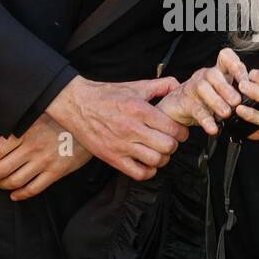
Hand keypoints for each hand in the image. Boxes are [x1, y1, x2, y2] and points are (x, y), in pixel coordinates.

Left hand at [0, 112, 93, 201]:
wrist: (91, 122)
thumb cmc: (62, 116)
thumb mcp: (37, 113)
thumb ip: (19, 124)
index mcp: (24, 132)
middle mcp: (31, 149)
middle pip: (0, 169)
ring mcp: (44, 162)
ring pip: (14, 180)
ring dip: (0, 185)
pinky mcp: (56, 172)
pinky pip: (34, 188)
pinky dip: (21, 194)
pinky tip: (14, 195)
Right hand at [45, 74, 188, 181]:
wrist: (76, 104)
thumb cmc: (105, 96)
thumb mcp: (134, 86)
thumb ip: (160, 85)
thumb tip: (177, 87)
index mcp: (139, 109)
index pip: (172, 128)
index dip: (182, 132)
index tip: (180, 132)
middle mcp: (131, 128)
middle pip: (167, 146)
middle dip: (173, 145)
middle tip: (170, 141)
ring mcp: (121, 145)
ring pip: (156, 160)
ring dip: (163, 158)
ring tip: (159, 152)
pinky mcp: (112, 158)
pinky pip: (139, 173)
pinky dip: (149, 171)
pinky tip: (148, 163)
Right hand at [159, 47, 258, 139]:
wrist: (178, 108)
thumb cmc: (203, 102)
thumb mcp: (225, 106)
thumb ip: (242, 116)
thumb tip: (258, 132)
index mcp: (219, 73)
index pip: (226, 58)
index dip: (236, 66)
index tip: (246, 80)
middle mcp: (206, 77)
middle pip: (215, 74)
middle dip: (228, 88)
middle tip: (237, 102)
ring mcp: (194, 88)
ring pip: (204, 88)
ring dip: (216, 101)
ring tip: (226, 113)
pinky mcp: (186, 103)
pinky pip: (196, 109)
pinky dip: (206, 120)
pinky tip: (213, 128)